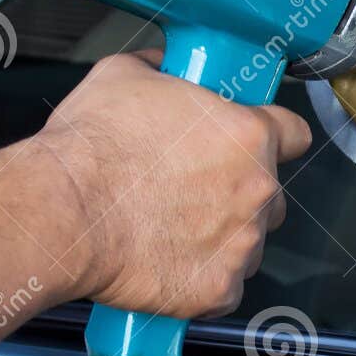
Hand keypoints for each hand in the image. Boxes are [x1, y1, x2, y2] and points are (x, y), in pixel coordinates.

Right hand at [38, 51, 311, 318]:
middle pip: (269, 193)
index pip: (294, 134)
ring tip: (173, 228)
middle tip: (194, 189)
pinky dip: (202, 279)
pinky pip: (224, 286)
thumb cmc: (89, 150)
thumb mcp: (122, 75)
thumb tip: (163, 66)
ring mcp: (242, 244)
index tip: (258, 144)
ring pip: (249, 242)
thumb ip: (160, 69)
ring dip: (223, 237)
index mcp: (247, 135)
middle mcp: (256, 190)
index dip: (274, 137)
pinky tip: (168, 262)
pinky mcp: (219, 289)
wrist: (61, 214)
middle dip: (239, 192)